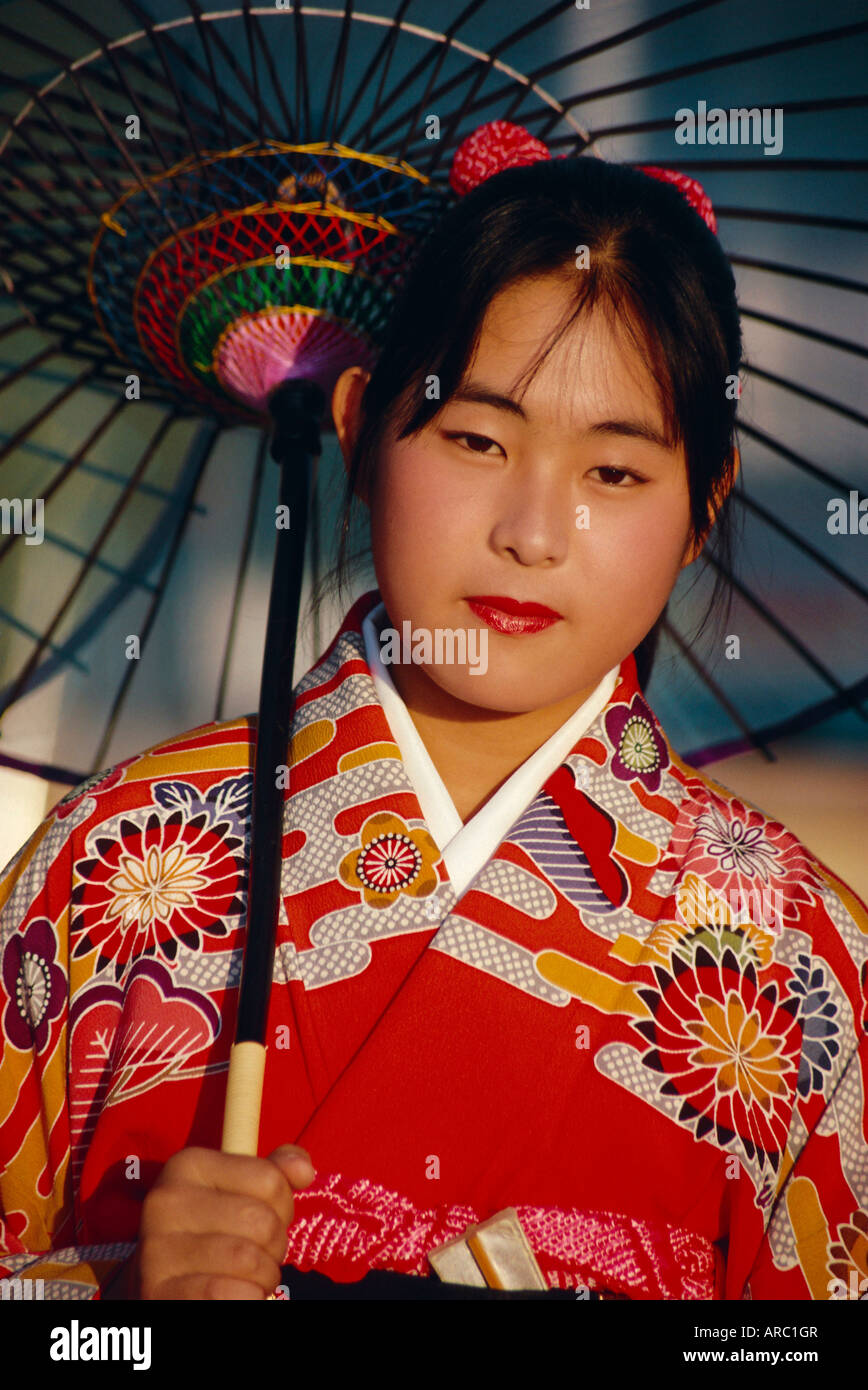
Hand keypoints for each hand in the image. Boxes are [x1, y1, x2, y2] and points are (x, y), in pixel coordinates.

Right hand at [132, 1144, 315, 1299]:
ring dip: (265, 1275)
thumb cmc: (211, 1227)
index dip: (283, 1205)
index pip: (270, 1180)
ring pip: (248, 1260)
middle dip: (276, 1244)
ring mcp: (157, 1247)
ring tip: (252, 1275)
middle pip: (262, 1222)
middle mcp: (167, 1200)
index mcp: (189, 1164)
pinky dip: (248, 1297)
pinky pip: (227, 1294)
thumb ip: (275, 1171)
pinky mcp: (157, 1290)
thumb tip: (304, 1170)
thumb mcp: (238, 1188)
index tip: (268, 1216)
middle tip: (262, 1252)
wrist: (161, 1277)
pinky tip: (238, 1292)